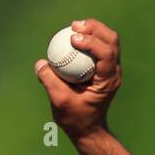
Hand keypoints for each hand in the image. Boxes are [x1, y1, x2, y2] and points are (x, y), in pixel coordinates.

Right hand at [34, 18, 122, 139]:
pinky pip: (99, 46)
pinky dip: (88, 38)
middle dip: (95, 28)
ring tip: (74, 27)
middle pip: (112, 40)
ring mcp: (111, 69)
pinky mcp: (104, 68)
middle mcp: (114, 72)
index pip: (106, 54)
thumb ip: (50, 81)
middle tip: (74, 26)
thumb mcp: (60, 101)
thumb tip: (41, 63)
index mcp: (108, 81)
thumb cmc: (76, 118)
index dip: (91, 41)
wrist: (87, 129)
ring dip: (93, 29)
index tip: (72, 38)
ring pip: (108, 40)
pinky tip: (73, 36)